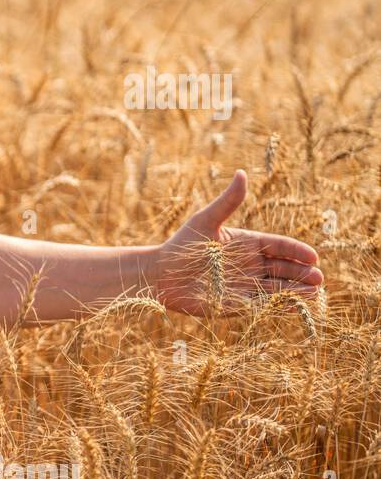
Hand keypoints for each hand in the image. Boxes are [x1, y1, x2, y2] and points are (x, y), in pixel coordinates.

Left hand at [151, 169, 323, 315]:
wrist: (160, 274)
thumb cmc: (181, 245)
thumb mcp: (206, 221)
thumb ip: (227, 202)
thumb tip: (242, 173)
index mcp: (248, 244)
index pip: (279, 246)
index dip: (296, 251)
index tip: (313, 256)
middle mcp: (251, 265)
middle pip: (284, 268)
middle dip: (302, 273)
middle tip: (318, 277)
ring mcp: (246, 285)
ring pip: (278, 287)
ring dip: (296, 290)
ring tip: (314, 292)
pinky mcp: (237, 304)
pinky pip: (263, 305)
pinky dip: (279, 306)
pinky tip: (294, 306)